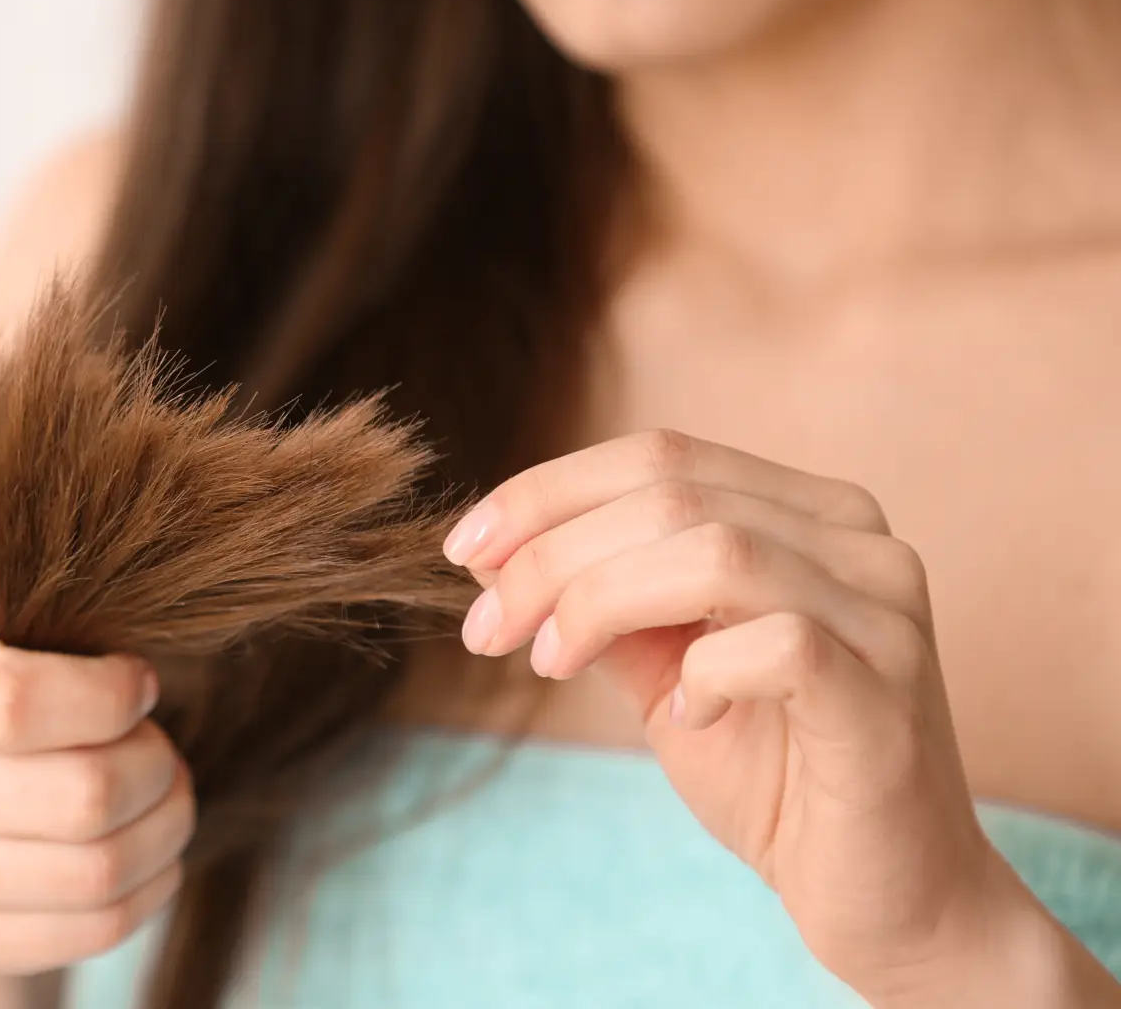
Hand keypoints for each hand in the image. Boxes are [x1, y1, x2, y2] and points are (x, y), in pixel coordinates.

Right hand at [0, 592, 192, 975]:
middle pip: (81, 796)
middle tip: (156, 744)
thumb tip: (142, 619)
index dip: (106, 697)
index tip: (137, 685)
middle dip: (154, 764)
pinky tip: (151, 851)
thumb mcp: (5, 623)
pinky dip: (151, 886)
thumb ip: (55, 607)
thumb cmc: (0, 685)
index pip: (12, 700)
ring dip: (166, 826)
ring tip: (164, 792)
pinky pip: (93, 928)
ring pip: (98, 870)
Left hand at [443, 429, 1034, 997]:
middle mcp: (857, 539)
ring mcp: (883, 609)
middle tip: (484, 630)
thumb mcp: (665, 671)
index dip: (546, 494)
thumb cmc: (774, 774)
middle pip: (670, 494)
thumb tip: (492, 555)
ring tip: (551, 662)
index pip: (659, 456)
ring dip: (598, 601)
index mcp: (806, 513)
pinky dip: (702, 673)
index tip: (463, 552)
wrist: (886, 895)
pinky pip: (778, 641)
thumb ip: (602, 603)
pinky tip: (683, 719)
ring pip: (713, 550)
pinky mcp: (885, 688)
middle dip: (549, 556)